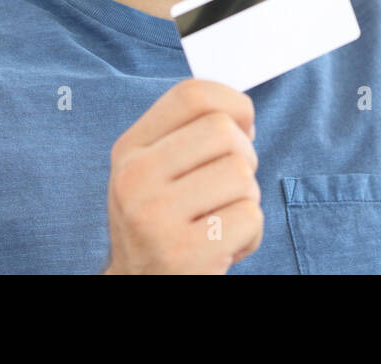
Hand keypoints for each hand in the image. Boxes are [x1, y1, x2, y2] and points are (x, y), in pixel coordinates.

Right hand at [105, 78, 261, 273]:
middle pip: (223, 131)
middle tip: (231, 184)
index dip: (233, 102)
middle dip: (245, 155)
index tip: (244, 125)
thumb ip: (189, 134)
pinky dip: (249, 234)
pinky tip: (223, 245)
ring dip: (246, 199)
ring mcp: (155, 216)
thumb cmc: (163, 221)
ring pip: (241, 174)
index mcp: (129, 149)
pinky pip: (250, 217)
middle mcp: (134, 177)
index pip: (192, 94)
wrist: (139, 285)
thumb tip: (243, 114)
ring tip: (220, 219)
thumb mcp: (156, 171)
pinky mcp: (183, 252)